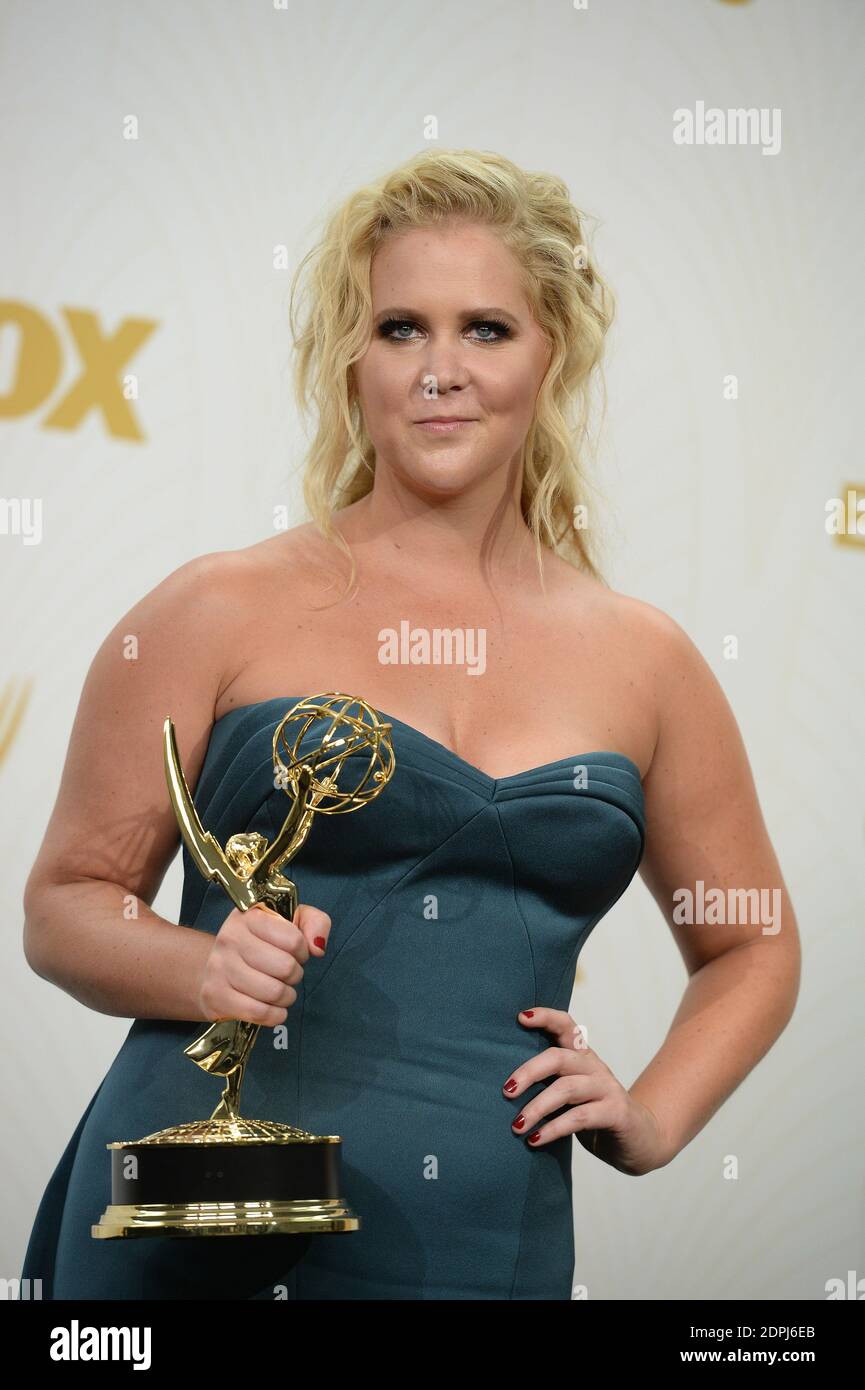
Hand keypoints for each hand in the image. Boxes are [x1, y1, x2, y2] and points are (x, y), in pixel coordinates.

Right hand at [197, 902, 331, 1026]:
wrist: (217, 968)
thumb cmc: (260, 943)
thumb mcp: (290, 921)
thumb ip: (316, 923)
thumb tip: (317, 948)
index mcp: (249, 916)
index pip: (294, 940)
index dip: (302, 951)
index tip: (295, 953)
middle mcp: (230, 938)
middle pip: (285, 967)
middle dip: (295, 975)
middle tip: (287, 974)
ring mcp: (219, 968)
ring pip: (274, 992)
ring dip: (287, 996)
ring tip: (281, 990)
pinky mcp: (215, 997)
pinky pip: (259, 1012)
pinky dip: (275, 1015)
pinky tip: (274, 1008)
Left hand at [502, 1006, 667, 1175]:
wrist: (641, 1141)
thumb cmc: (595, 1115)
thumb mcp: (571, 1095)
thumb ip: (549, 1084)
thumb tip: (505, 1087)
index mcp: (583, 1057)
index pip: (566, 1026)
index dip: (545, 1017)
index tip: (519, 1017)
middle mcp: (595, 1067)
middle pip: (559, 1057)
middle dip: (529, 1072)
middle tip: (506, 1091)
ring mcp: (608, 1089)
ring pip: (567, 1088)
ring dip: (537, 1107)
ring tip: (516, 1125)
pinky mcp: (616, 1113)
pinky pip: (580, 1117)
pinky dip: (553, 1129)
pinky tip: (535, 1140)